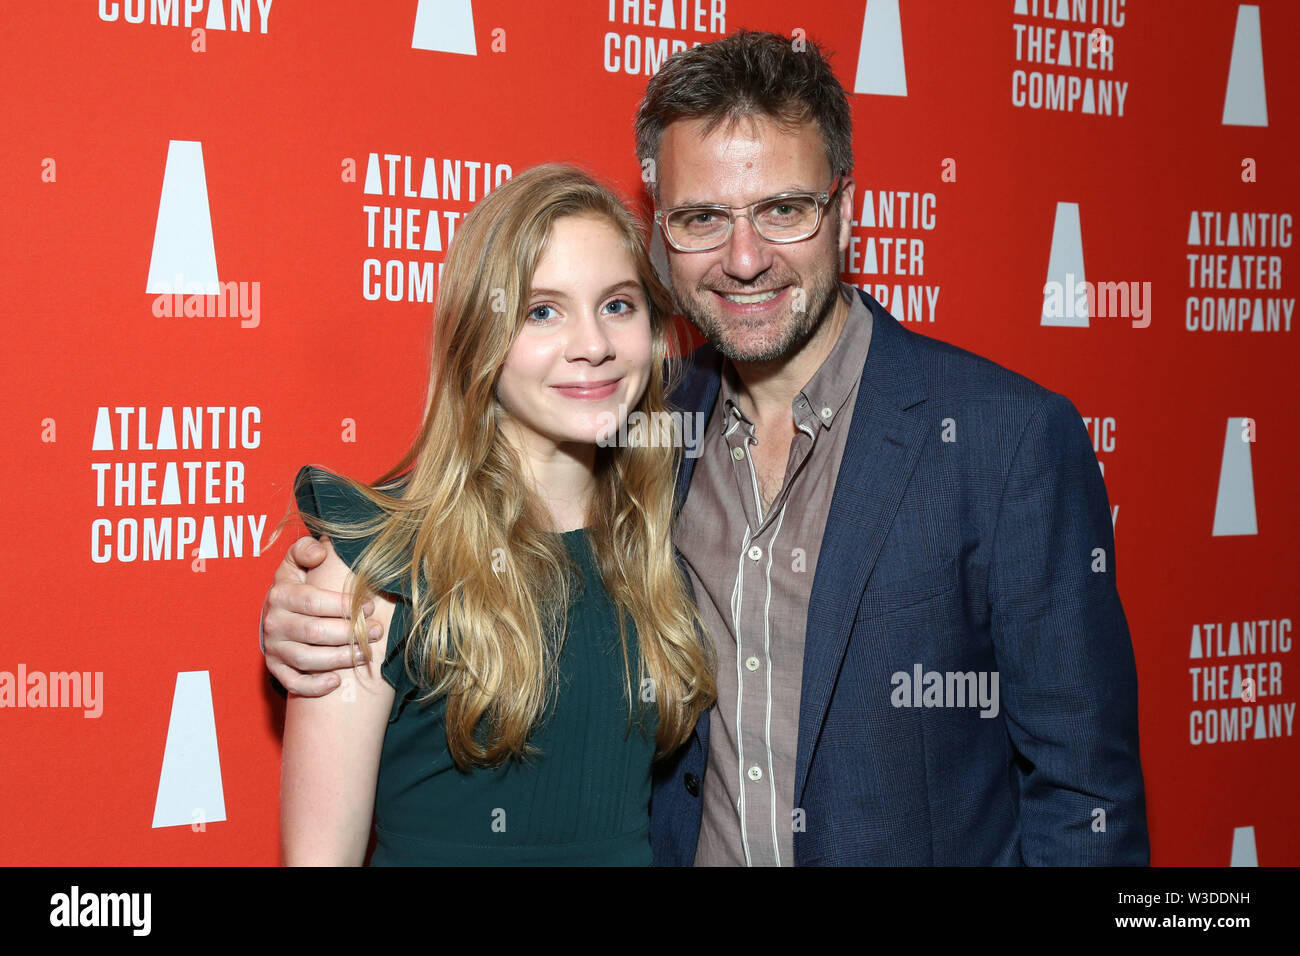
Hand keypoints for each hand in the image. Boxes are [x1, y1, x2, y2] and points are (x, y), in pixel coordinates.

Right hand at [261, 535, 381, 696]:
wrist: (277, 613)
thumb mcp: (297, 562)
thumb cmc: (297, 585)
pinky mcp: (275, 668)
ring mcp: (274, 648)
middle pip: (314, 633)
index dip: (343, 606)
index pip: (314, 601)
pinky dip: (313, 686)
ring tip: (366, 653)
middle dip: (350, 634)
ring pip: (307, 660)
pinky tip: (336, 681)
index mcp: (281, 594)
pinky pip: (293, 683)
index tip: (369, 607)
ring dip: (340, 659)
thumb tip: (319, 552)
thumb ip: (305, 550)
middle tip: (376, 631)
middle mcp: (274, 622)